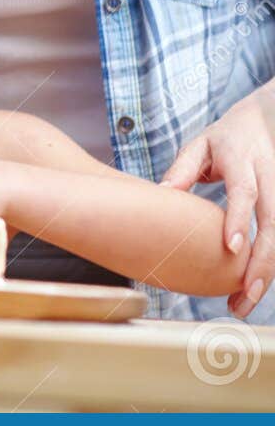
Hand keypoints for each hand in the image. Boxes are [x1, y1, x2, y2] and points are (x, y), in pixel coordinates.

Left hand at [161, 89, 274, 317]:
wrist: (265, 123)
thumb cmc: (224, 139)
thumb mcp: (199, 144)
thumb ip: (183, 168)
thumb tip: (162, 192)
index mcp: (242, 161)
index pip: (245, 192)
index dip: (240, 220)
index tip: (232, 247)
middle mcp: (268, 179)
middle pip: (272, 223)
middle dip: (261, 261)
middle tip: (244, 294)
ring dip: (266, 272)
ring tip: (244, 303)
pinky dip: (268, 266)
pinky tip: (252, 289)